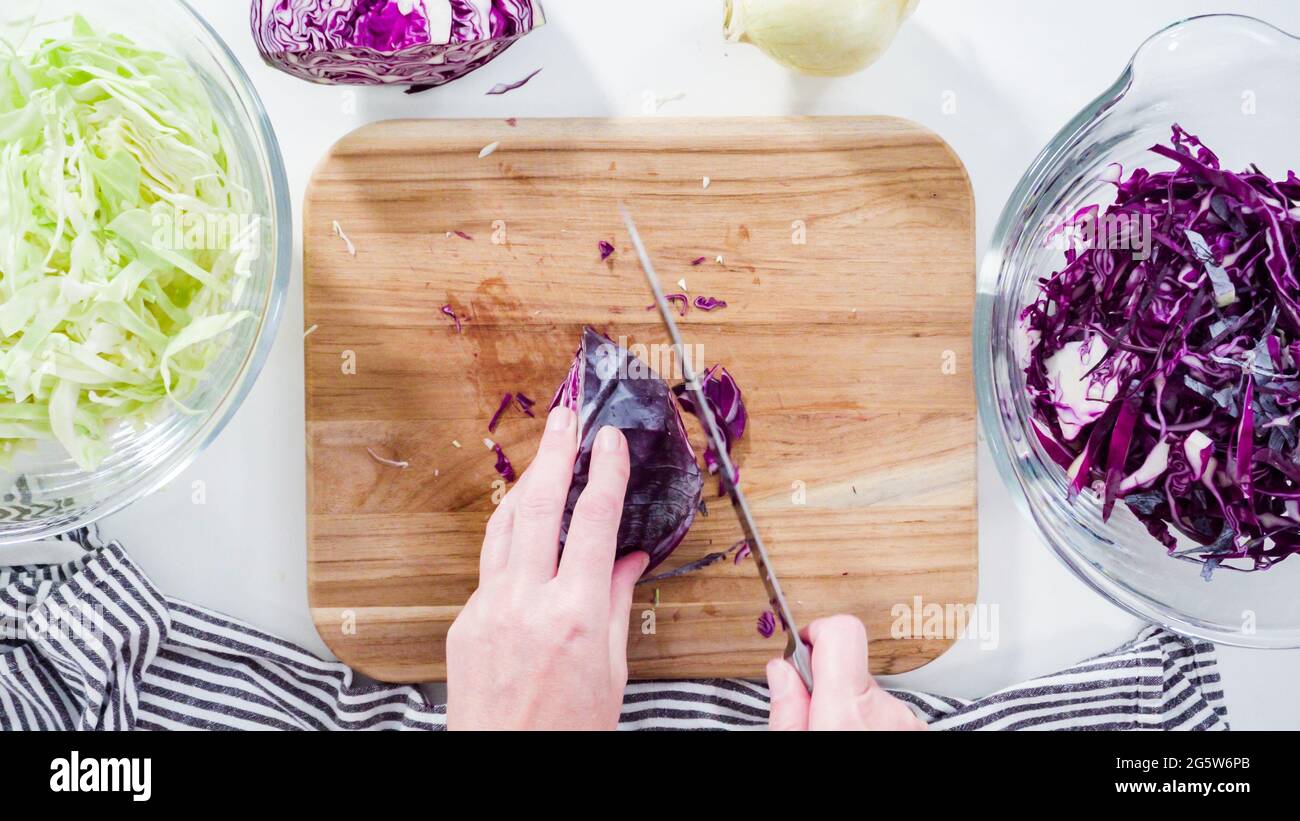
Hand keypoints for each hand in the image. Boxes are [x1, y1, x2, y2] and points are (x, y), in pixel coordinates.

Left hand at [446, 406, 645, 730]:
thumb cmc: (568, 735)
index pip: (595, 523)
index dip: (605, 473)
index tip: (611, 441)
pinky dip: (510, 542)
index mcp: (575, 617)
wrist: (505, 770)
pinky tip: (524, 531)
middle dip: (554, 453)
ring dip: (524, 486)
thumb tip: (629, 562)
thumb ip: (618, 607)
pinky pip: (490, 568)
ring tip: (542, 457)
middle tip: (565, 418)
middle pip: (539, 506)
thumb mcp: (612, 673)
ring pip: (504, 528)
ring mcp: (488, 611)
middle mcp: (526, 605)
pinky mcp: (464, 624)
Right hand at [766, 615, 925, 730]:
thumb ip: (787, 708)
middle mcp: (885, 708)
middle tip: (813, 716)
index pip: (841, 630)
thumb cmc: (837, 788)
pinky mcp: (918, 729)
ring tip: (837, 732)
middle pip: (850, 666)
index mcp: (847, 708)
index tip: (802, 652)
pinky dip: (870, 723)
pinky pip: (887, 712)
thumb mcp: (793, 745)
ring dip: (851, 709)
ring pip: (868, 693)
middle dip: (828, 685)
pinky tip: (858, 737)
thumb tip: (782, 669)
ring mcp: (907, 719)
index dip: (816, 633)